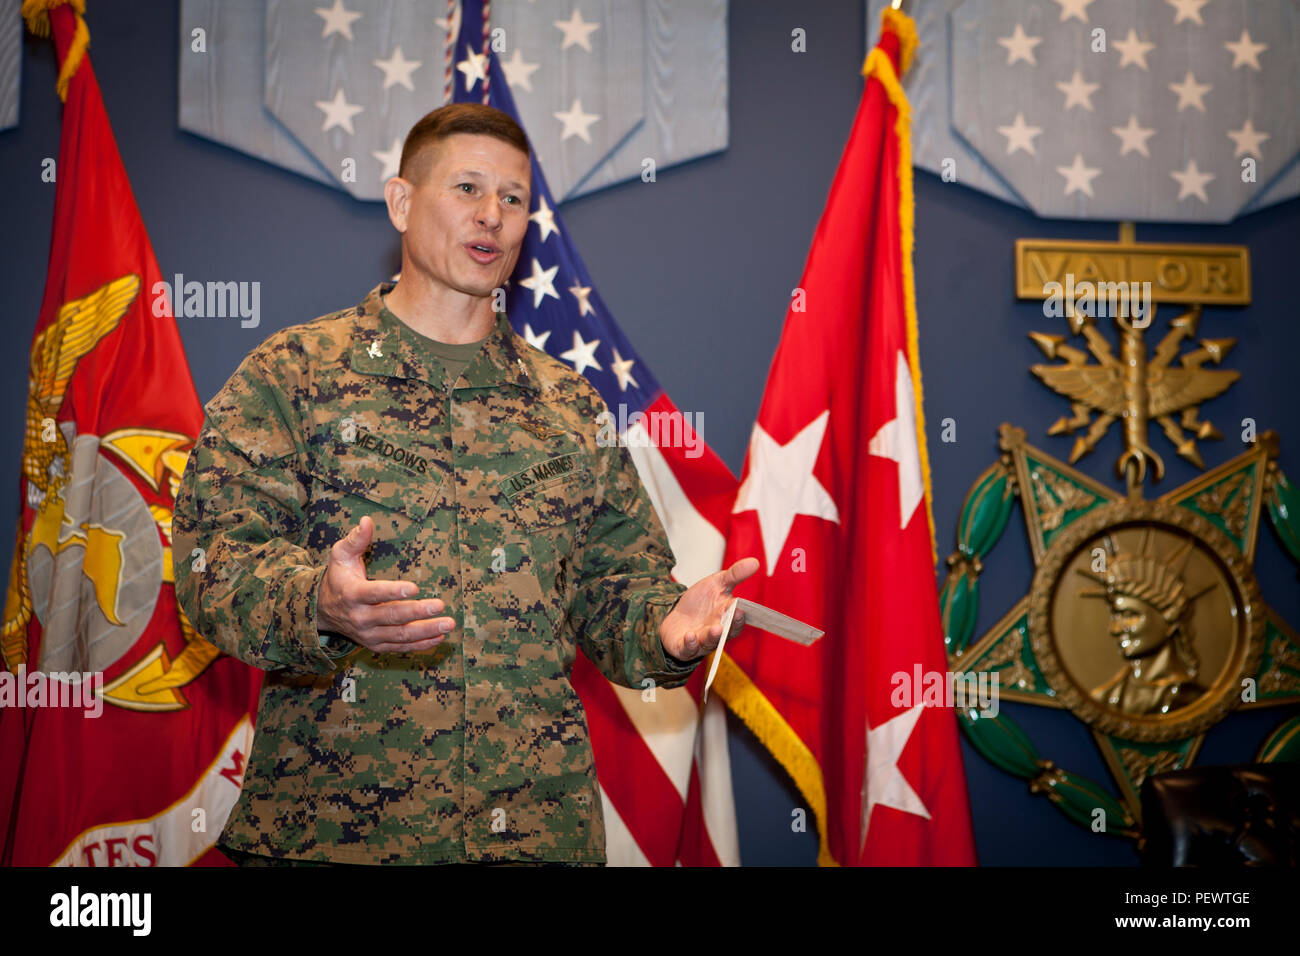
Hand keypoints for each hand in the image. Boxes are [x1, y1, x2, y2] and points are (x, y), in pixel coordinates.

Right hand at [316, 515, 454, 653]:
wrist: (324, 611)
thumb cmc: (339, 577)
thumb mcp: (340, 555)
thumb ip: (355, 539)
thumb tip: (367, 521)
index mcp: (352, 594)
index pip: (374, 594)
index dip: (393, 591)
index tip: (414, 587)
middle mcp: (360, 618)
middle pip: (391, 616)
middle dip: (417, 612)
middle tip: (439, 605)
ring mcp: (368, 634)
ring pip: (399, 635)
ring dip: (425, 631)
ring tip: (448, 623)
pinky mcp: (376, 644)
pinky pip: (400, 647)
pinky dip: (420, 644)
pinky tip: (439, 636)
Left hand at [658, 557, 760, 661]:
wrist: (676, 616)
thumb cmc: (700, 603)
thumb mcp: (717, 584)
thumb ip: (735, 575)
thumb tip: (755, 562)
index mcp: (727, 617)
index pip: (737, 619)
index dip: (740, 615)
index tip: (741, 608)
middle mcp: (717, 632)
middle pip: (727, 632)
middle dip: (731, 625)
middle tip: (735, 615)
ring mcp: (701, 641)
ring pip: (710, 641)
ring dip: (713, 636)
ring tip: (716, 629)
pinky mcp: (685, 647)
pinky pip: (688, 649)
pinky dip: (690, 644)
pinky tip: (690, 636)